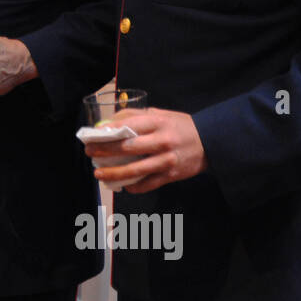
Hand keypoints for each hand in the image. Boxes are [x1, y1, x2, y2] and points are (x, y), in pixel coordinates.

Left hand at [81, 107, 207, 193]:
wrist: (211, 142)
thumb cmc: (181, 126)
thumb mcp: (161, 114)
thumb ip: (137, 116)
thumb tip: (111, 121)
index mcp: (158, 122)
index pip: (128, 126)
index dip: (108, 131)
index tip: (92, 135)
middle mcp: (161, 141)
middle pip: (127, 148)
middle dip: (104, 151)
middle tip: (89, 153)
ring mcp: (166, 160)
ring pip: (134, 170)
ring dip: (113, 173)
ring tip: (99, 174)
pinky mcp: (171, 175)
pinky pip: (148, 184)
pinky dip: (133, 186)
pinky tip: (123, 185)